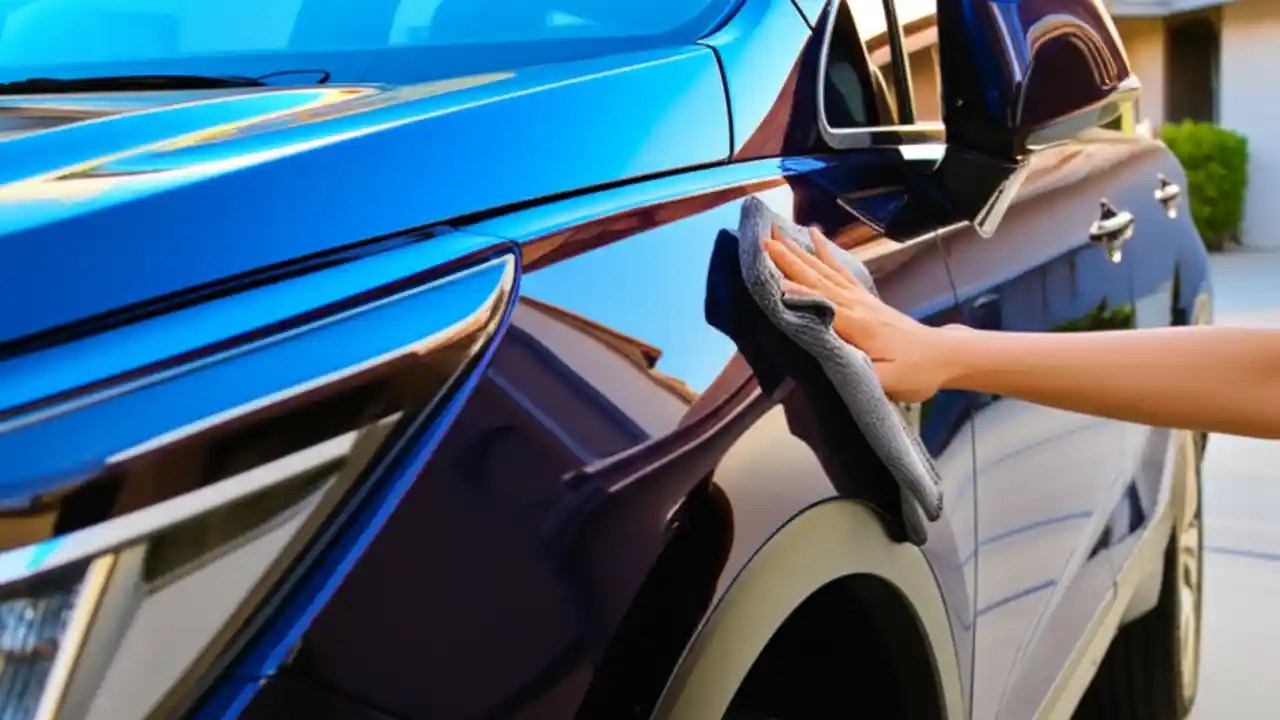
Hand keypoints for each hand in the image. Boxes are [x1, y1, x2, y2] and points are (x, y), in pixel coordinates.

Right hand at [762, 224, 962, 402]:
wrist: (945, 356)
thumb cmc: (916, 372)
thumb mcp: (888, 381)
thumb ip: (857, 370)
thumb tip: (824, 358)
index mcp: (857, 325)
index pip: (819, 302)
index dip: (793, 289)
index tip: (767, 272)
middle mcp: (856, 305)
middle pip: (817, 278)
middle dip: (788, 259)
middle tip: (763, 240)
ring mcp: (861, 299)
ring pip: (825, 271)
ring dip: (799, 251)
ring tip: (778, 231)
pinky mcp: (866, 299)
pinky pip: (840, 271)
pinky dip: (826, 252)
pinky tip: (815, 236)